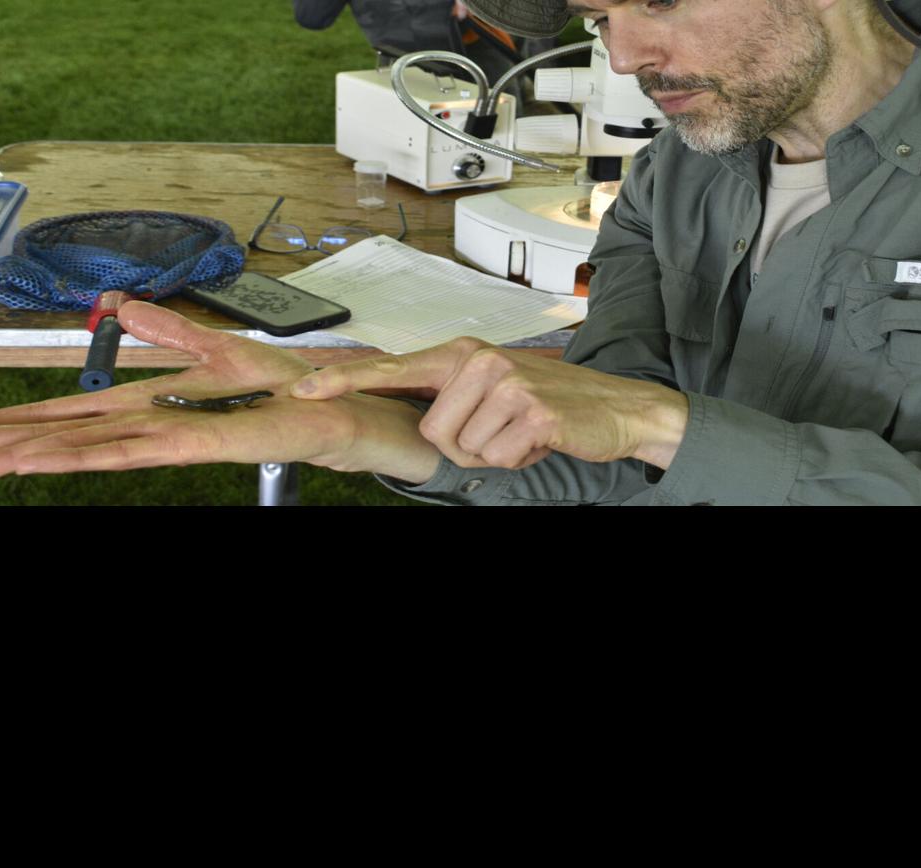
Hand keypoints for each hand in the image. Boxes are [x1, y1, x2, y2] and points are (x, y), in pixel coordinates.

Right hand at [0, 302, 440, 486]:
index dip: (12, 423)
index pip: (67, 412)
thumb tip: (117, 303)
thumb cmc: (288, 386)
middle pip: (58, 436)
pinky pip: (134, 451)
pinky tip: (49, 463)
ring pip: (82, 449)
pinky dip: (89, 456)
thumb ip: (163, 328)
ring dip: (23, 458)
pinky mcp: (199, 443)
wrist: (336, 408)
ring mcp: (170, 436)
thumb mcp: (216, 345)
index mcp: (147, 401)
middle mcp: (149, 423)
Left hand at [289, 336, 689, 469]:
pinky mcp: (532, 411)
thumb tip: (409, 413)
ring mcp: (507, 383)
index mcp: (464, 354)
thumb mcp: (495, 387)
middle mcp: (480, 361)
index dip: (346, 380)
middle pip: (433, 431)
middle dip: (466, 445)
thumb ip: (451, 393)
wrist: (616, 407)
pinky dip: (521, 459)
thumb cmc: (550, 402)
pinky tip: (541, 439)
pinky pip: (499, 457)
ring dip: (496, 453)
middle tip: (502, 432)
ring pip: (465, 448)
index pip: (394, 367)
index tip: (304, 389)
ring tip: (524, 433)